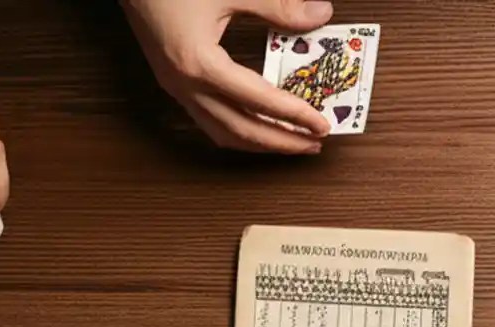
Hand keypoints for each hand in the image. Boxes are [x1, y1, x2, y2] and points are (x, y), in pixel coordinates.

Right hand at [123, 0, 332, 153]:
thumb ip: (278, 6)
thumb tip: (319, 13)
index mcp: (198, 65)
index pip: (258, 101)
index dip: (294, 115)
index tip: (321, 125)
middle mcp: (184, 85)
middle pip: (240, 130)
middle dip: (280, 142)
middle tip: (314, 144)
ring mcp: (175, 87)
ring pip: (222, 132)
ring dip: (258, 142)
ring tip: (290, 141)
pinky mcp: (173, 82)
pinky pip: (208, 120)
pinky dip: (237, 130)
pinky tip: (256, 126)